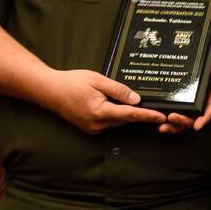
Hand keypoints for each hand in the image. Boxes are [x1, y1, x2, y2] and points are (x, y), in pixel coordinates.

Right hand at [39, 69, 166, 133]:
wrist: (49, 90)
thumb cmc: (72, 82)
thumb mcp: (98, 80)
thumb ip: (119, 90)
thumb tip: (137, 99)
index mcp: (100, 112)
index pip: (130, 114)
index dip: (148, 115)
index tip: (162, 117)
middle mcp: (97, 125)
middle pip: (125, 118)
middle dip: (136, 111)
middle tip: (145, 100)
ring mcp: (93, 129)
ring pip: (117, 120)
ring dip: (123, 111)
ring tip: (115, 96)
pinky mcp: (90, 128)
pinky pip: (109, 121)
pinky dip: (114, 113)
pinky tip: (109, 102)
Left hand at [158, 48, 210, 134]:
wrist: (206, 54)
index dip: (205, 117)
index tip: (197, 125)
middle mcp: (203, 101)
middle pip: (195, 117)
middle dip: (184, 121)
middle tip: (172, 118)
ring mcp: (192, 101)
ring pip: (185, 118)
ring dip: (174, 125)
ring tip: (162, 127)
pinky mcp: (182, 100)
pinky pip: (176, 112)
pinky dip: (168, 120)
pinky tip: (158, 124)